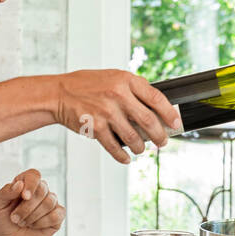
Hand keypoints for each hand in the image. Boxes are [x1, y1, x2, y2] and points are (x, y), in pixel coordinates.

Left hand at [0, 169, 64, 235]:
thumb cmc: (2, 219)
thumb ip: (5, 192)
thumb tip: (20, 184)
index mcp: (25, 183)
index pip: (34, 175)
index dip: (31, 184)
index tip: (24, 197)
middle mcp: (40, 190)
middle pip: (42, 190)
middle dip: (27, 207)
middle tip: (14, 218)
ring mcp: (51, 202)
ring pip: (49, 203)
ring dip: (32, 216)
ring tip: (22, 222)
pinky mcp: (58, 215)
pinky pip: (56, 215)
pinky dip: (42, 223)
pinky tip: (34, 226)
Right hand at [55, 70, 182, 163]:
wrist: (58, 93)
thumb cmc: (87, 85)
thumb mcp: (113, 77)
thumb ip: (134, 88)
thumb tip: (157, 106)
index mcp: (125, 80)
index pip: (156, 97)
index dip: (169, 113)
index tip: (176, 123)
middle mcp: (117, 94)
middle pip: (148, 120)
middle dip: (159, 135)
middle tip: (162, 141)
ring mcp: (106, 111)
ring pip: (133, 137)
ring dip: (141, 147)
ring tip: (142, 149)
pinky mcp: (96, 126)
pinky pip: (115, 146)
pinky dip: (122, 155)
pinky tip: (126, 158)